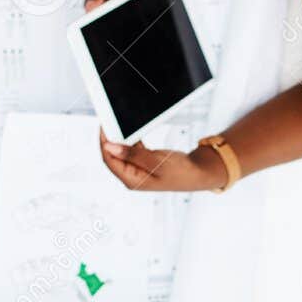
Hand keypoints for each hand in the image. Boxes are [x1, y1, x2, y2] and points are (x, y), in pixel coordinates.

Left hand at [99, 131, 228, 191]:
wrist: (198, 173)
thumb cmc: (181, 172)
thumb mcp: (156, 161)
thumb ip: (133, 155)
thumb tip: (110, 147)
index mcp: (132, 180)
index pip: (109, 160)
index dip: (104, 143)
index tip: (104, 126)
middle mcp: (132, 176)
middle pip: (113, 156)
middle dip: (110, 139)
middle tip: (110, 121)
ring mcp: (138, 170)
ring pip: (122, 151)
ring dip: (120, 138)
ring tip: (118, 123)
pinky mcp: (144, 163)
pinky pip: (132, 150)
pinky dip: (130, 140)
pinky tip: (131, 131)